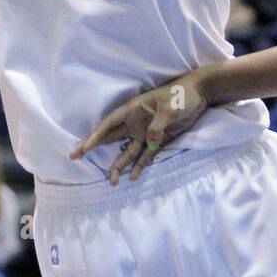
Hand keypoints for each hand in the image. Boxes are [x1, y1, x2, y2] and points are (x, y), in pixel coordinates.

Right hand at [70, 72, 209, 182]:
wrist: (200, 94)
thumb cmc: (181, 95)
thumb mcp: (169, 107)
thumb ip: (158, 125)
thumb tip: (148, 142)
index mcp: (133, 110)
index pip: (108, 124)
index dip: (94, 136)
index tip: (82, 148)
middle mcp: (135, 122)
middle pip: (111, 138)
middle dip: (94, 148)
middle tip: (76, 158)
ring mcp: (146, 132)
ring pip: (128, 151)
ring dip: (120, 165)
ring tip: (113, 182)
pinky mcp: (160, 139)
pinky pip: (146, 155)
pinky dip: (140, 166)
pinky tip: (132, 177)